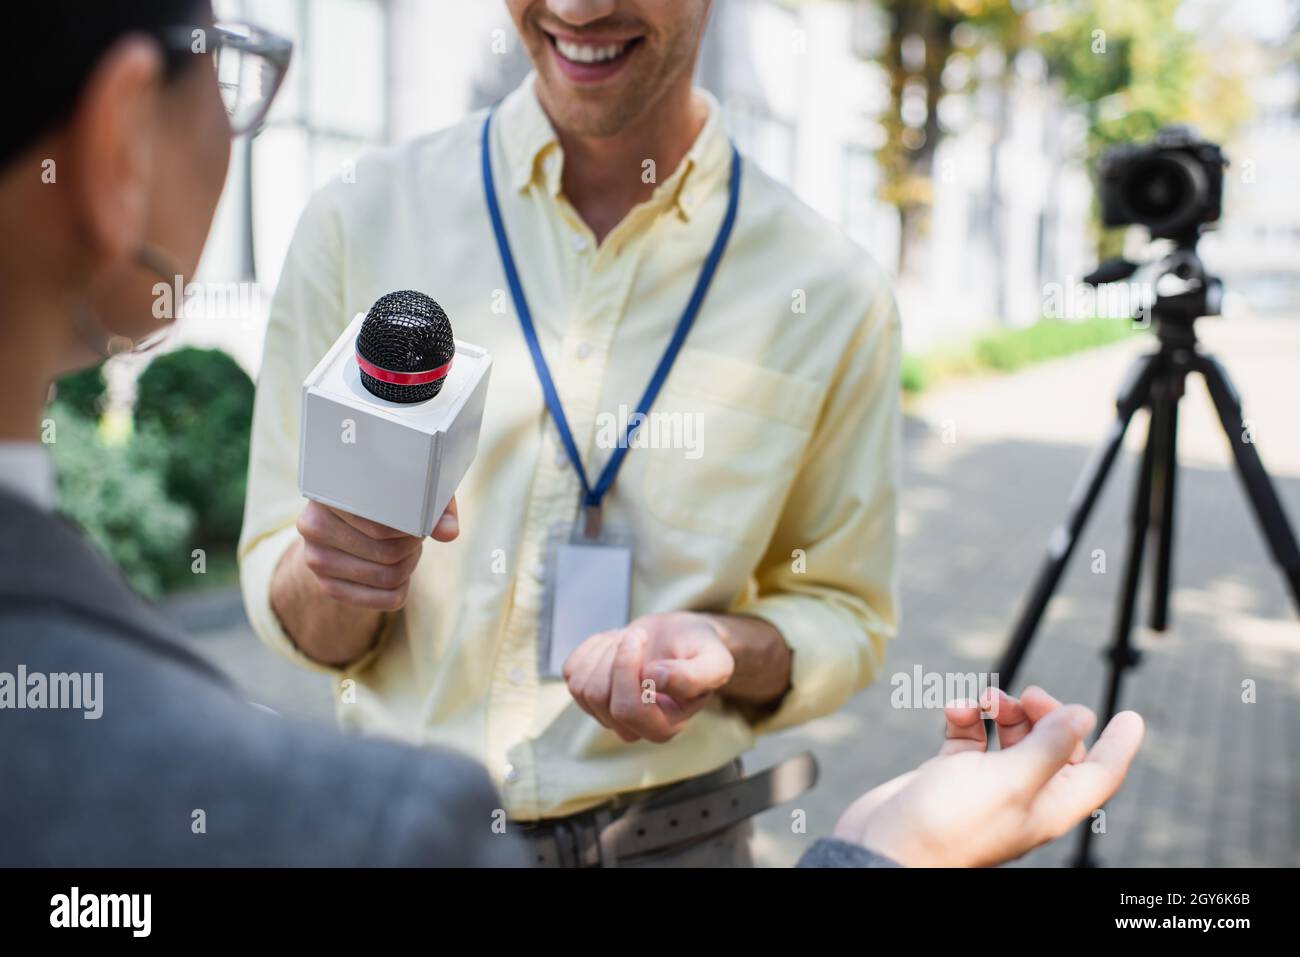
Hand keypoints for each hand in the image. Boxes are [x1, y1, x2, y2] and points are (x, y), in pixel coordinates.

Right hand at [294, 497, 458, 611]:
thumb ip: (435, 505)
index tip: (418, 520)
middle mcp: (313, 524)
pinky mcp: (327, 585)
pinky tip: (399, 570)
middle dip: (413, 545)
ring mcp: (315, 558)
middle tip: (415, 534)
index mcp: (329, 492)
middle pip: (388, 551)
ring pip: (388, 576)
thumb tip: (449, 532)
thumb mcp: (410, 489)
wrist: (344, 519)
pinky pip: (386, 600)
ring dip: (410, 565)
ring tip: (406, 547)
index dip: (412, 527)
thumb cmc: (384, 497)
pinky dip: (404, 588)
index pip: (381, 523)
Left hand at [563, 612, 734, 742]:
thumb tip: (654, 678)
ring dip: (604, 651)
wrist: (681, 638)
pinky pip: (572, 672)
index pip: (628, 708)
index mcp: (663, 727)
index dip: (627, 668)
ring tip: (629, 640)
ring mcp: (606, 713)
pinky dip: (590, 648)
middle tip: (637, 636)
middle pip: (599, 697)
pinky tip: (614, 643)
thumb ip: (694, 676)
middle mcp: (632, 728)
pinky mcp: (588, 694)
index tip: (642, 637)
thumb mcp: (714, 660)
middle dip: (614, 656)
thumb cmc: (699, 650)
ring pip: (582, 686)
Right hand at [833, 686, 1144, 866]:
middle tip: (1029, 694)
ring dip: (1001, 710)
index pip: (1099, 774)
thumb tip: (1082, 714)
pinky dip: (965, 717)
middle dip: (1045, 713)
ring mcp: (985, 784)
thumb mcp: (1011, 780)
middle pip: (1053, 745)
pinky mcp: (951, 773)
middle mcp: (1022, 795)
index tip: (1132, 716)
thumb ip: (1049, 744)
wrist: (887, 847)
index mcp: (1049, 806)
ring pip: (1009, 735)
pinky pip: (970, 735)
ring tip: (984, 701)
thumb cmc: (951, 824)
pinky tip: (954, 710)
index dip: (1118, 745)